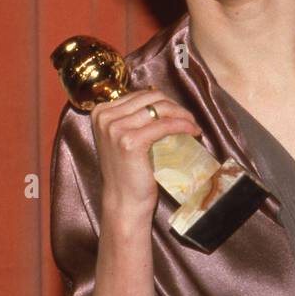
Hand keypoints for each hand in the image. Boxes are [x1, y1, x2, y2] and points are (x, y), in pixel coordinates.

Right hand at [90, 89, 200, 217]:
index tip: (179, 114)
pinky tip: (193, 131)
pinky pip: (165, 125)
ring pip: (160, 108)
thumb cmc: (129, 171)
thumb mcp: (125, 137)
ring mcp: (115, 128)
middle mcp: (104, 117)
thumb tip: (166, 102)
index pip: (141, 94)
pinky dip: (183, 125)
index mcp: (101, 111)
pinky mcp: (130, 141)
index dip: (165, 102)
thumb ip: (135, 118)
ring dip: (183, 115)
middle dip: (175, 106)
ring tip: (193, 125)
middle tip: (189, 119)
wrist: (124, 201)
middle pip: (151, 97)